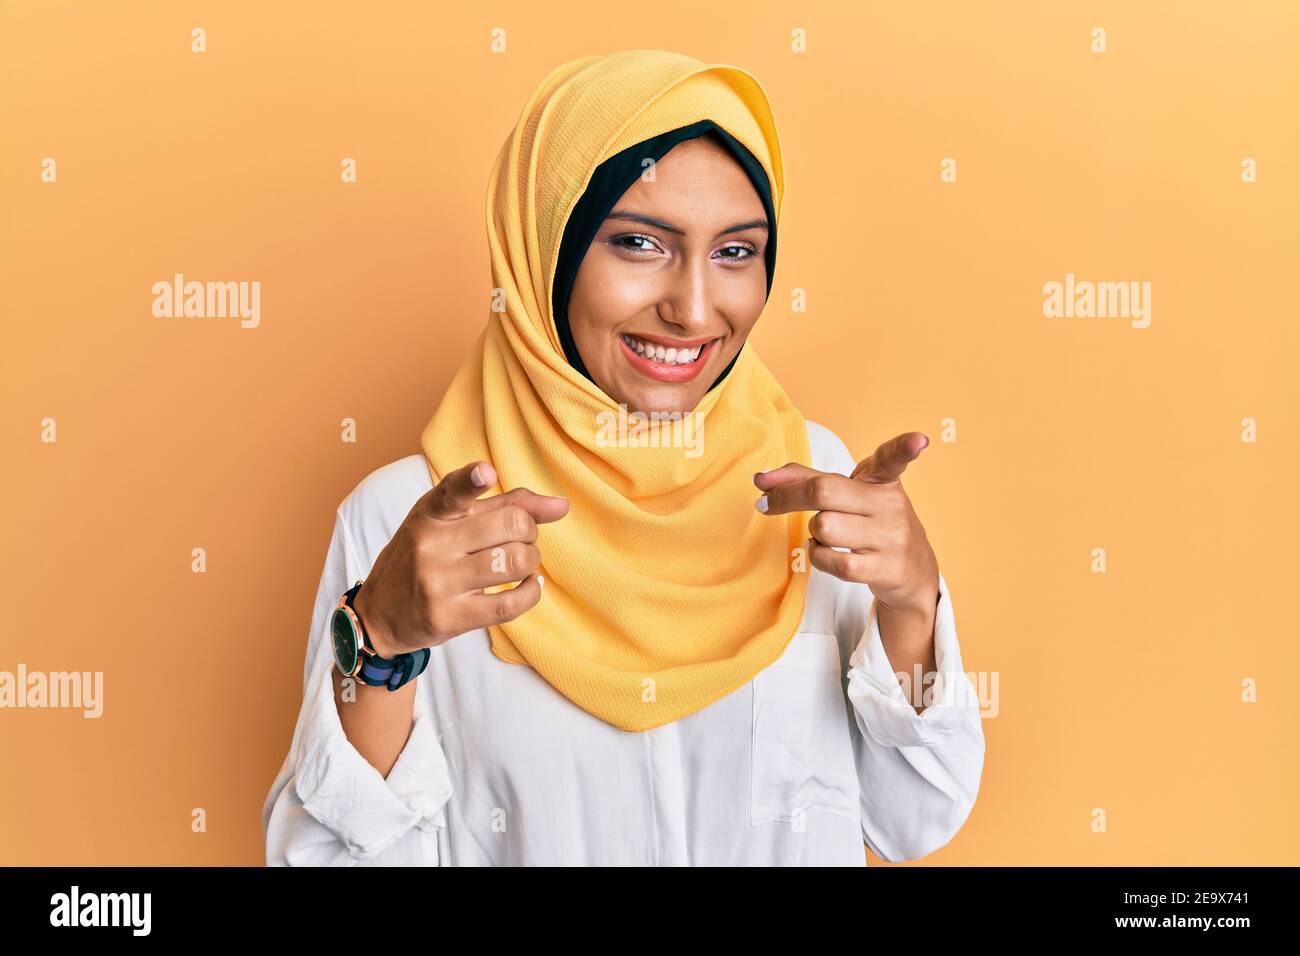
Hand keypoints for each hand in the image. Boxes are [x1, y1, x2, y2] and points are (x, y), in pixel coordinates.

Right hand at [353, 460, 569, 656]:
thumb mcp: (452, 522)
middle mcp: (431, 544)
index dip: (472, 480)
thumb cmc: (426, 557)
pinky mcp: (449, 617)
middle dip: (529, 531)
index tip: (486, 471)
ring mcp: (438, 582)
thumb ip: (506, 505)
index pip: (452, 491)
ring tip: (521, 563)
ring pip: (513, 562)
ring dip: (531, 562)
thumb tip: (561, 506)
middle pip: (510, 525)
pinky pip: (509, 604)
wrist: (380, 613)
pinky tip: (529, 586)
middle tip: (521, 539)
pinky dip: (531, 593)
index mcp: (431, 513)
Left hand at [754, 432, 939, 614]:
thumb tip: (760, 479)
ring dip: (811, 533)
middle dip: (788, 497)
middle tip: (767, 503)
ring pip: (824, 527)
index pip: (892, 459)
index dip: (905, 447)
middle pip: (825, 491)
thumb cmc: (869, 522)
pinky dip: (818, 557)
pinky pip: (834, 562)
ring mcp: (891, 537)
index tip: (919, 440)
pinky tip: (823, 552)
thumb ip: (804, 479)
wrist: (911, 570)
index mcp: (883, 479)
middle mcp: (891, 504)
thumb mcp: (847, 493)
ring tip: (823, 534)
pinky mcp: (885, 568)